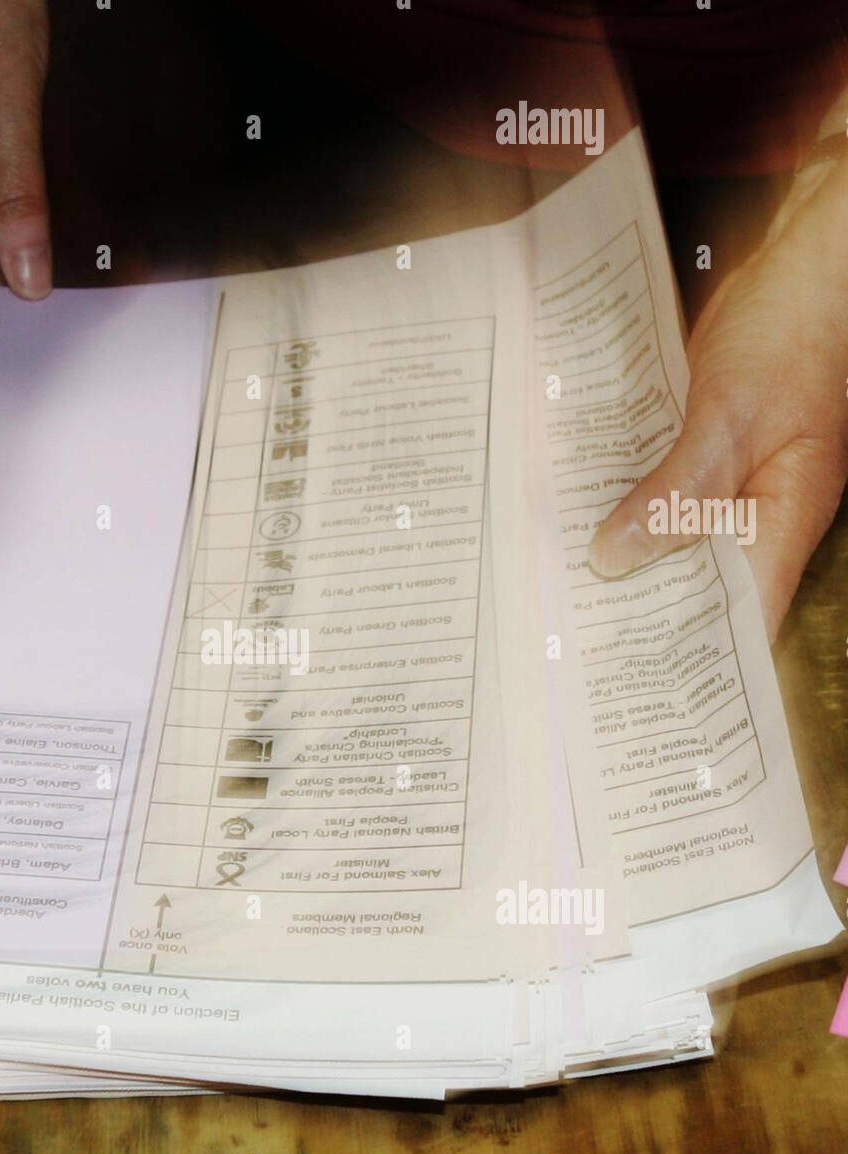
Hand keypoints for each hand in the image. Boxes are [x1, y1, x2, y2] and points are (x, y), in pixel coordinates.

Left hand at [588, 157, 847, 640]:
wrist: (806, 263)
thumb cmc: (795, 332)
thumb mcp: (733, 416)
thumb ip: (679, 490)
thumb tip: (615, 558)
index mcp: (780, 522)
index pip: (737, 619)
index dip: (687, 658)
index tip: (625, 685)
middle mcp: (753, 515)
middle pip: (693, 589)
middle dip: (638, 612)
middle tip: (565, 641)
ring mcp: (725, 485)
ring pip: (669, 543)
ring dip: (619, 559)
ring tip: (552, 595)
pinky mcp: (697, 453)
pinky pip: (655, 494)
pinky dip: (618, 505)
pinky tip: (568, 520)